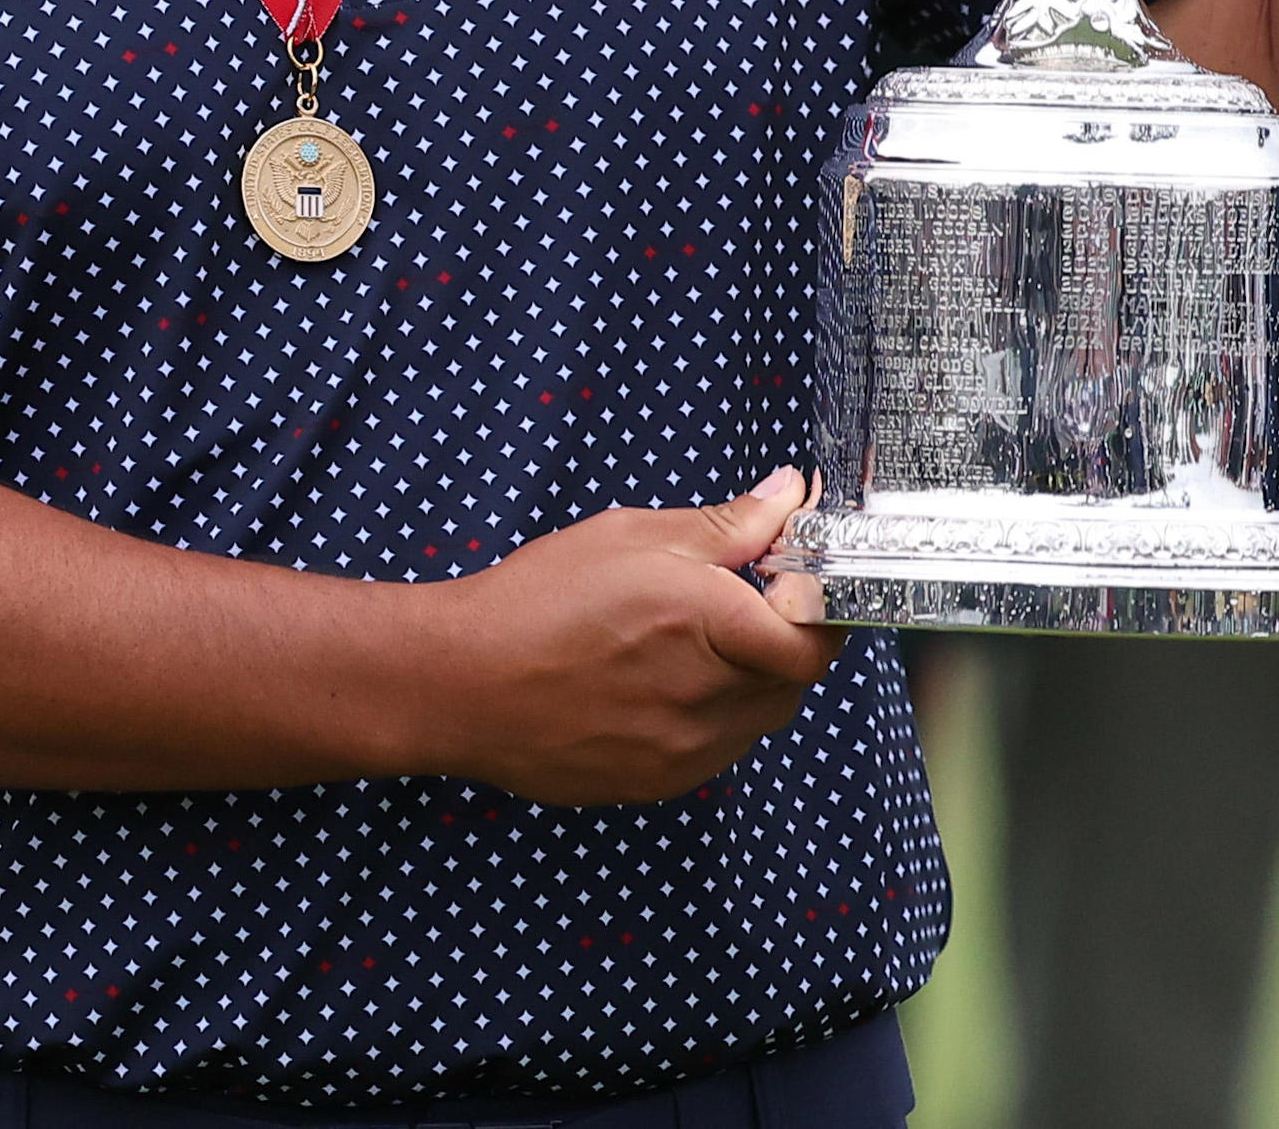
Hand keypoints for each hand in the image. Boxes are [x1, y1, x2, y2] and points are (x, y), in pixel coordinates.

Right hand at [422, 466, 843, 804]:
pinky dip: (712, 716)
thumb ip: (726, 525)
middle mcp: (707, 700)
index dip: (818, 610)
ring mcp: (684, 752)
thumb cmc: (536, 601)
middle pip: (793, 682)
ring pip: (757, 719)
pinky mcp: (659, 783)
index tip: (796, 583)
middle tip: (741, 604)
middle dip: (783, 641)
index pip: (815, 642)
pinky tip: (661, 683)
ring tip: (689, 644)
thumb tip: (790, 495)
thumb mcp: (631, 536)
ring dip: (750, 681)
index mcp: (710, 626)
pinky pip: (718, 750)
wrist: (460, 683)